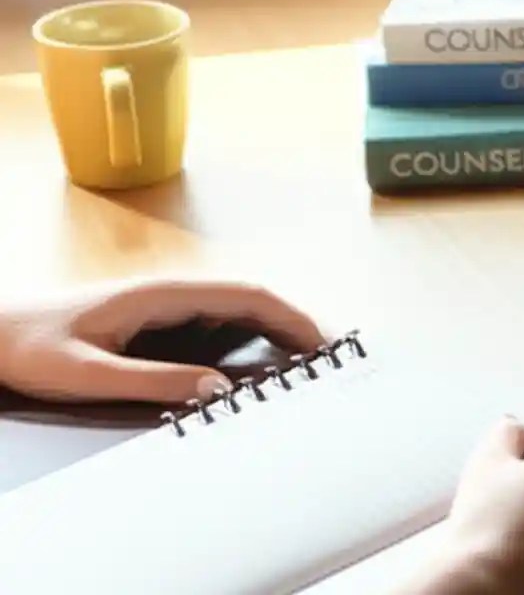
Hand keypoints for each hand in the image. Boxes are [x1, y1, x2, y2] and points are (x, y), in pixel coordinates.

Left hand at [0, 278, 325, 403]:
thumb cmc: (30, 346)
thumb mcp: (89, 372)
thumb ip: (154, 380)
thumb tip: (217, 391)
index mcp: (161, 295)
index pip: (246, 296)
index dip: (291, 317)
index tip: (321, 342)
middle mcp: (170, 292)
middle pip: (253, 299)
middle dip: (297, 322)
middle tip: (332, 355)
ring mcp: (166, 303)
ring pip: (240, 308)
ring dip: (279, 328)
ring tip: (310, 358)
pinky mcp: (159, 319)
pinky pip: (221, 321)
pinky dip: (254, 335)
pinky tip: (263, 360)